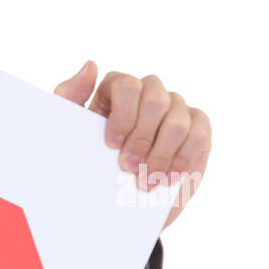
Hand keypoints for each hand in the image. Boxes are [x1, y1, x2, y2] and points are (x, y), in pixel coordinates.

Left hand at [54, 60, 210, 229]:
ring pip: (178, 120)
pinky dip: (183, 159)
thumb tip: (90, 65)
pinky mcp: (197, 130)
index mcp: (117, 91)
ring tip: (144, 181)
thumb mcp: (68, 132)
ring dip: (160, 154)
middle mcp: (149, 94)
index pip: (126, 85)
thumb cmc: (86, 163)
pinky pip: (200, 134)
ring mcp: (176, 110)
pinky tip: (167, 179)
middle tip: (127, 168)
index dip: (122, 114)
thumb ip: (70, 97)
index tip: (111, 145)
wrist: (109, 204)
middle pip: (155, 100)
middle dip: (142, 137)